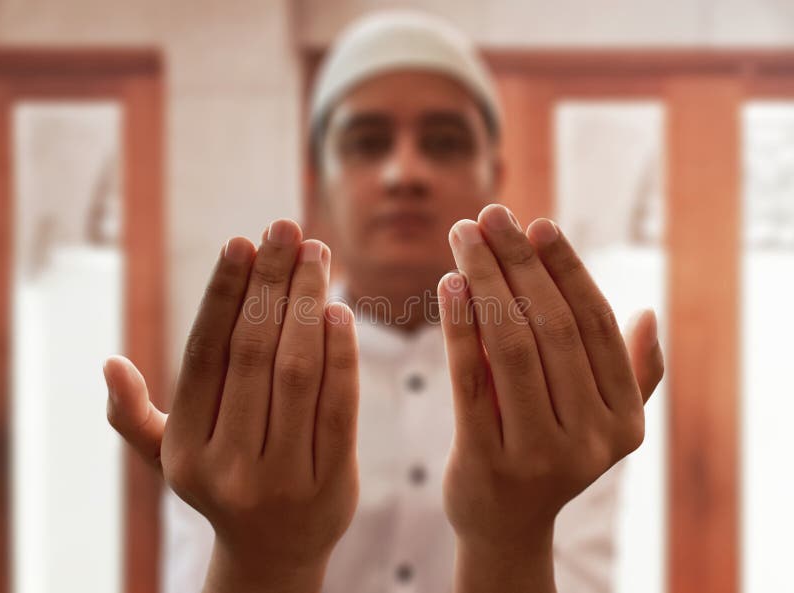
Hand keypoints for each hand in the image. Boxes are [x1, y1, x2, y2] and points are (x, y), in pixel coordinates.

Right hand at [103, 219, 359, 592]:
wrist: (275, 554)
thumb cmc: (222, 485)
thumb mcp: (170, 459)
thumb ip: (135, 418)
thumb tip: (110, 365)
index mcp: (184, 447)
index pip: (206, 354)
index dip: (224, 293)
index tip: (241, 242)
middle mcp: (229, 463)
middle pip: (253, 352)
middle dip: (271, 282)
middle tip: (285, 229)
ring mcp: (282, 476)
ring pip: (297, 370)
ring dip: (308, 302)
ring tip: (317, 254)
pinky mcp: (332, 483)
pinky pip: (339, 405)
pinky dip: (342, 352)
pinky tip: (341, 309)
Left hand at [438, 205, 663, 592]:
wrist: (505, 523)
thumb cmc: (551, 453)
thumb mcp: (603, 423)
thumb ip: (631, 375)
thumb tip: (649, 315)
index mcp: (624, 420)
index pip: (593, 325)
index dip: (565, 269)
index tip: (538, 224)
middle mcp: (590, 439)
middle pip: (551, 327)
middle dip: (518, 263)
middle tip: (491, 215)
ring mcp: (537, 453)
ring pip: (511, 347)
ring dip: (486, 281)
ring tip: (463, 235)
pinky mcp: (485, 460)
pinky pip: (470, 378)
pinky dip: (459, 324)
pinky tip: (448, 283)